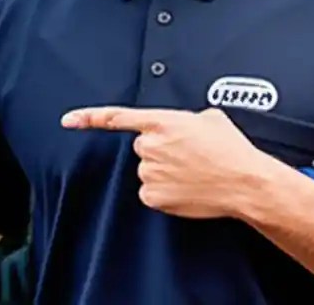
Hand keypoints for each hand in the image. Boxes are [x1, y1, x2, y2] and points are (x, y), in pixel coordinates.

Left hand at [61, 106, 281, 219]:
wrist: (245, 182)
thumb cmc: (232, 151)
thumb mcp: (211, 119)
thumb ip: (184, 118)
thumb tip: (184, 126)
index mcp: (162, 122)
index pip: (117, 118)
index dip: (89, 118)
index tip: (68, 120)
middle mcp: (151, 146)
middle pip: (142, 148)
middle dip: (159, 151)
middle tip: (187, 157)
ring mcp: (150, 172)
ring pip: (148, 171)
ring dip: (164, 172)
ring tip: (193, 173)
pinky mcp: (154, 195)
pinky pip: (151, 192)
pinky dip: (165, 192)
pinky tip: (187, 189)